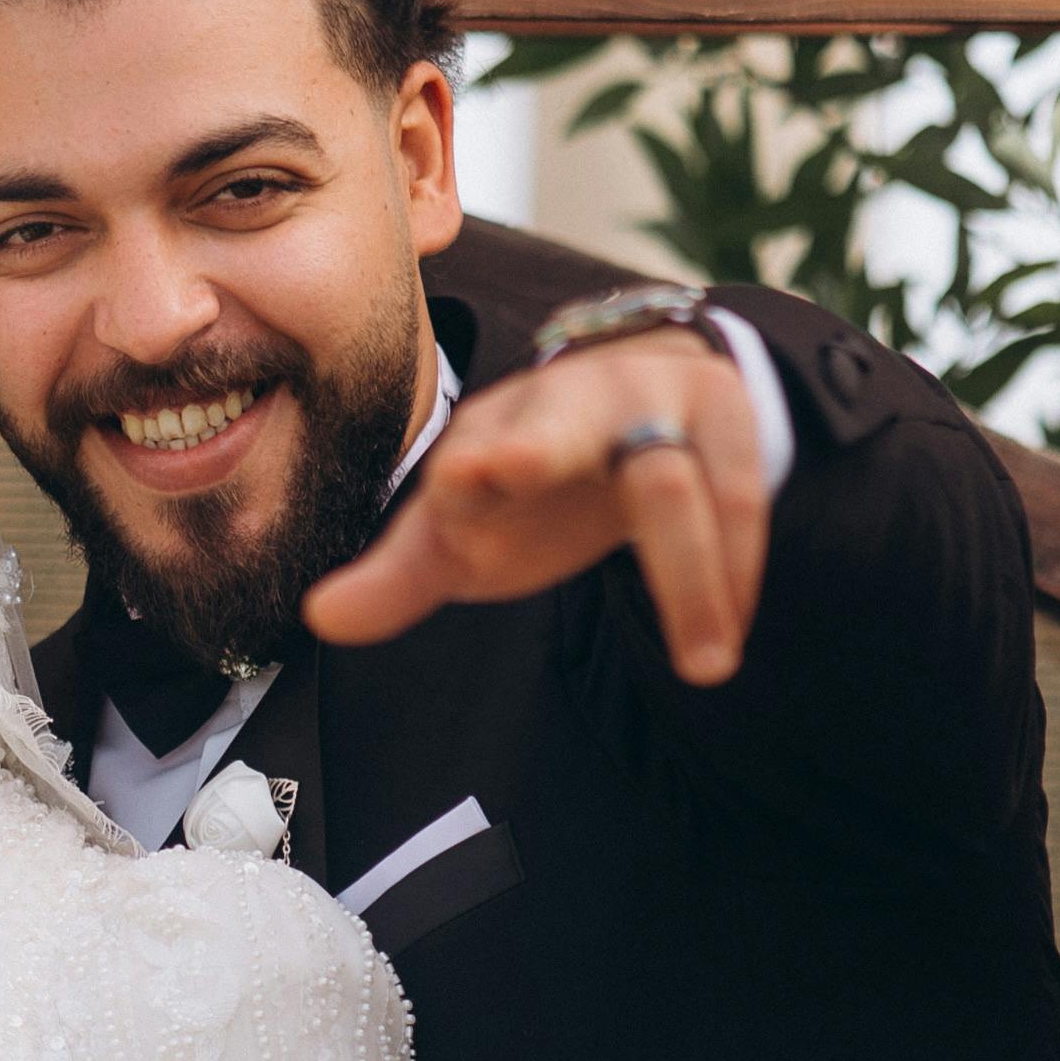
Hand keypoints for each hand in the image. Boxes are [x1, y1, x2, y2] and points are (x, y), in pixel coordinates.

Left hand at [303, 335, 768, 682]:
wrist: (647, 394)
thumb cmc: (537, 479)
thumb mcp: (468, 527)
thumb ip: (399, 577)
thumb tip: (320, 619)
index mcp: (503, 426)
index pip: (492, 440)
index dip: (486, 461)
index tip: (462, 484)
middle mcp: (578, 401)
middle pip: (573, 428)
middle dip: (556, 454)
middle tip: (522, 489)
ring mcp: (660, 403)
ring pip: (675, 484)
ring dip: (691, 579)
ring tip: (703, 666)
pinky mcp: (731, 422)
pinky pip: (739, 497)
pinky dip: (735, 572)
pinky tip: (726, 637)